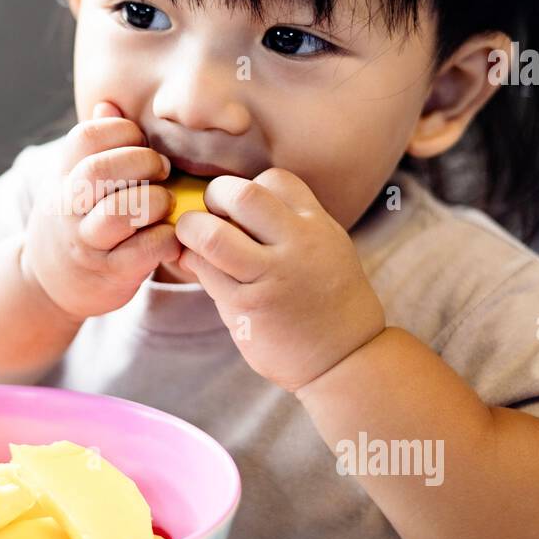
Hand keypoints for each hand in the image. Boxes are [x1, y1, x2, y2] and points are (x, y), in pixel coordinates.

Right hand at [20, 100, 181, 322]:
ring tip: (166, 201)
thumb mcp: (72, 180)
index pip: (86, 137)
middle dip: (141, 162)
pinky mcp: (109, 273)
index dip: (121, 131)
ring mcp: (86, 242)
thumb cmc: (76, 220)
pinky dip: (165, 238)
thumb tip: (109, 104)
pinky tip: (171, 233)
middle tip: (162, 169)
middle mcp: (67, 206)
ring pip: (119, 213)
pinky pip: (142, 251)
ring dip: (154, 201)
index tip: (141, 142)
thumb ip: (94, 145)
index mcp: (61, 175)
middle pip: (99, 170)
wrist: (48, 283)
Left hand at [174, 168, 385, 393]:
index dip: (247, 186)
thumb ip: (290, 224)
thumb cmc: (328, 300)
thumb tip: (234, 206)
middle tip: (207, 216)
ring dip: (190, 231)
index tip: (239, 208)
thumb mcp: (327, 248)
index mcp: (317, 226)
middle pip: (241, 195)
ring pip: (212, 235)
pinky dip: (193, 263)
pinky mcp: (248, 307)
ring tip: (192, 240)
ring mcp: (272, 277)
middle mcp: (297, 246)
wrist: (347, 358)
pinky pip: (206, 273)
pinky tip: (200, 269)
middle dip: (214, 197)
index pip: (274, 180)